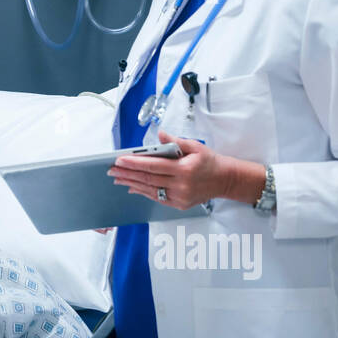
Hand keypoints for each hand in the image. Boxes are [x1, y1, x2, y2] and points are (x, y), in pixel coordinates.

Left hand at [105, 131, 234, 210]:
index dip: (134, 163)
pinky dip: (143, 192)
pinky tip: (132, 187)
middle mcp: (181, 185)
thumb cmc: (210, 162)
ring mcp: (180, 197)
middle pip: (148, 179)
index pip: (153, 166)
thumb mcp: (195, 146)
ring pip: (150, 190)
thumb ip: (175, 140)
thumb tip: (160, 134)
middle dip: (127, 174)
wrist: (225, 180)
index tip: (119, 160)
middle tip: (112, 169)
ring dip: (131, 184)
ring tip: (117, 178)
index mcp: (184, 169)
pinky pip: (158, 198)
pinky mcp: (180, 204)